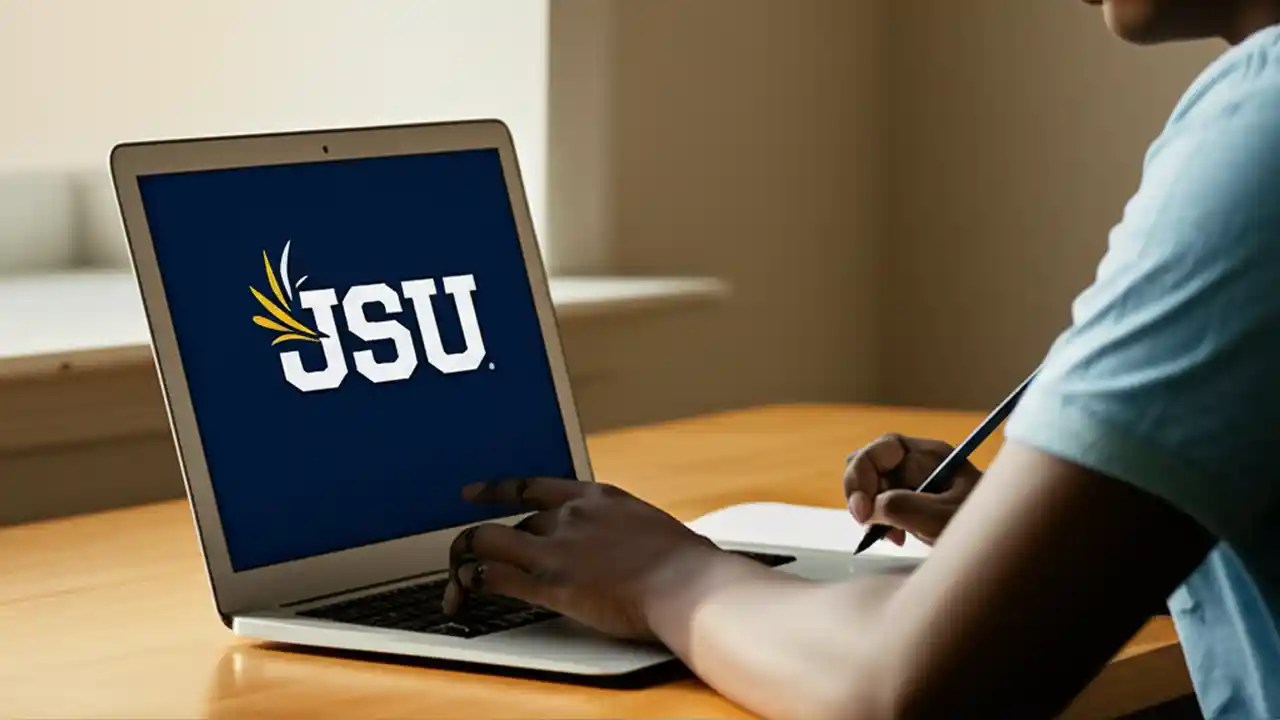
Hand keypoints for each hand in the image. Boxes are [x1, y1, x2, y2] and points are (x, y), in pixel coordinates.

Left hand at [442, 478, 720, 638]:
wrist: (690, 585)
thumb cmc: (687, 567)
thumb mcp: (653, 533)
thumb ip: (630, 536)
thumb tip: (639, 550)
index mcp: (597, 498)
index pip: (532, 484)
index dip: (495, 489)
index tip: (471, 492)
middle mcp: (570, 515)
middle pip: (510, 525)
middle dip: (487, 547)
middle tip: (468, 564)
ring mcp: (556, 546)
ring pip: (484, 542)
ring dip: (463, 563)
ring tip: (455, 586)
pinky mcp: (548, 581)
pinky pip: (491, 575)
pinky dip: (470, 583)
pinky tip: (465, 594)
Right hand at [843, 433, 981, 544]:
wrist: (1003, 551)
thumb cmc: (985, 530)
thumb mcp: (943, 518)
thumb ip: (904, 507)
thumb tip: (869, 508)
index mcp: (929, 455)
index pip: (883, 448)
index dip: (864, 473)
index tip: (864, 510)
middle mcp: (917, 463)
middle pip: (868, 463)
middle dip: (861, 492)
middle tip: (868, 523)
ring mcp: (911, 483)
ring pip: (868, 485)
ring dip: (869, 511)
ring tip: (893, 536)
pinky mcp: (908, 503)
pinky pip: (877, 505)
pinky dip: (878, 522)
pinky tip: (898, 538)